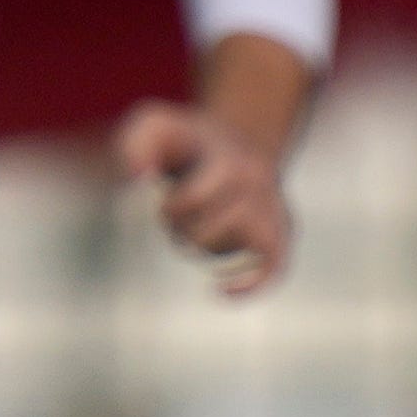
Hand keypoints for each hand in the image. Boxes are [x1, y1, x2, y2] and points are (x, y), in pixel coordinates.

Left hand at [116, 100, 292, 296]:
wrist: (231, 138)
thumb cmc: (183, 138)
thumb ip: (135, 143)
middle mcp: (258, 184)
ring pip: (238, 249)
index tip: (165, 199)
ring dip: (207, 246)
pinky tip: (220, 291)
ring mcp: (273, 209)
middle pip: (212, 231)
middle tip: (175, 216)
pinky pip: (276, 267)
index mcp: (229, 160)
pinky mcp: (281, 232)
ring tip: (196, 230)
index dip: (171, 208)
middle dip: (183, 229)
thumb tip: (136, 178)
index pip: (195, 199)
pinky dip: (251, 284)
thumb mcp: (154, 124)